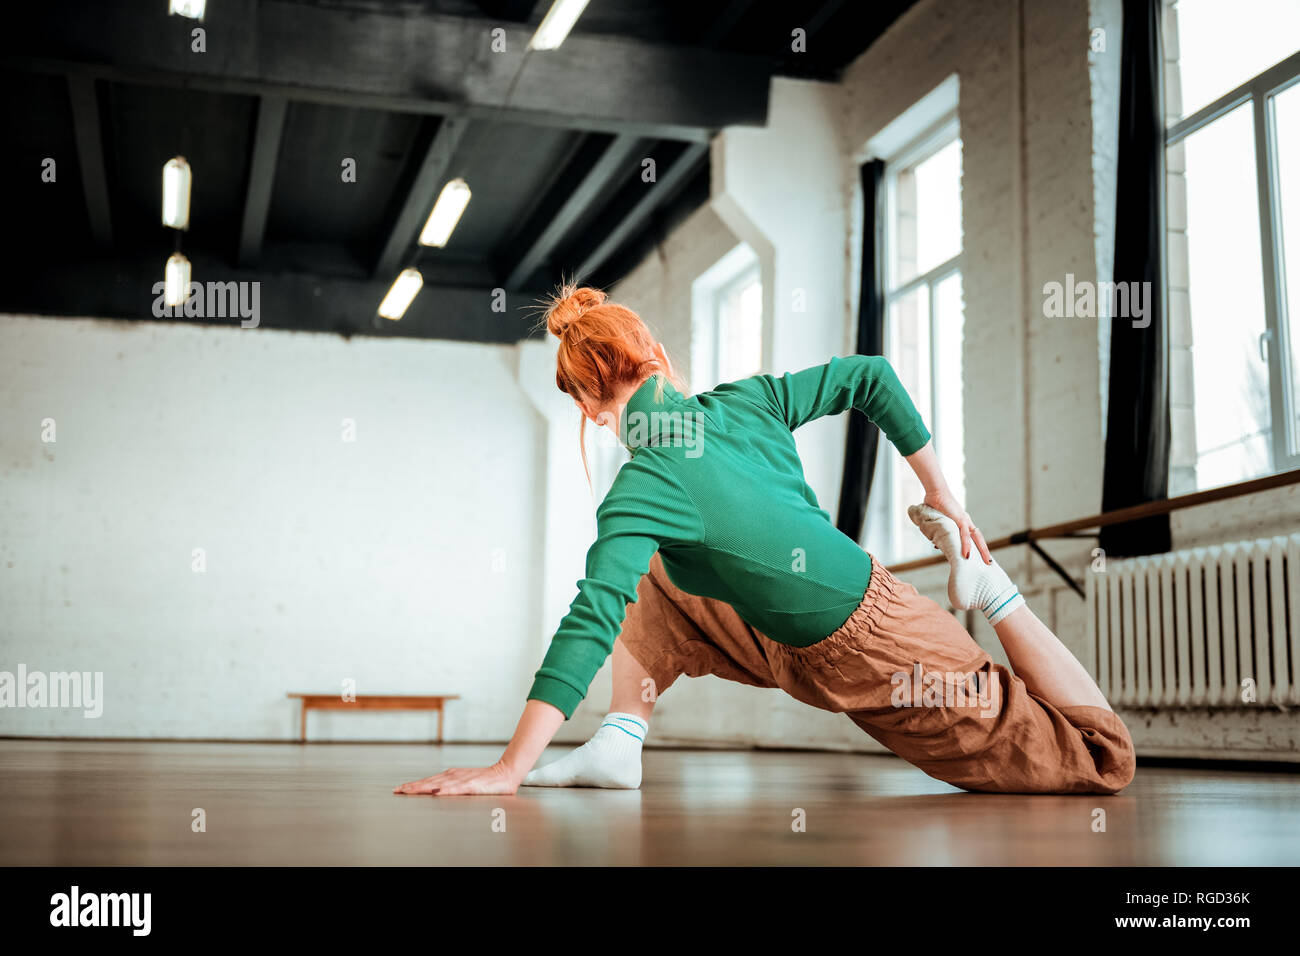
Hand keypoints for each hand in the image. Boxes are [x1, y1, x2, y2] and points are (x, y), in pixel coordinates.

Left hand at [394, 761, 520, 795]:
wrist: (506, 773)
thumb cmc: (487, 780)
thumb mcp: (466, 783)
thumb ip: (452, 787)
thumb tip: (436, 791)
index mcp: (452, 775)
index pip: (429, 781)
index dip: (414, 785)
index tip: (400, 789)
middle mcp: (454, 775)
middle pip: (429, 782)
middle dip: (413, 787)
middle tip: (398, 790)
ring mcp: (462, 780)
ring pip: (438, 785)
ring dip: (423, 788)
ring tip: (409, 791)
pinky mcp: (472, 785)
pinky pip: (456, 789)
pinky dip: (445, 790)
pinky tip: (437, 792)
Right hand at [922, 489, 992, 563]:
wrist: (935, 492)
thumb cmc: (934, 505)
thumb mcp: (938, 522)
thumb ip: (939, 532)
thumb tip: (936, 545)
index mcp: (962, 522)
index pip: (973, 536)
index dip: (978, 546)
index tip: (982, 557)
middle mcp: (966, 521)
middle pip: (979, 538)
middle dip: (984, 550)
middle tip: (989, 563)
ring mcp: (964, 520)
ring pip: (976, 537)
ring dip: (981, 550)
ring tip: (985, 561)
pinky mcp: (960, 519)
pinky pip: (965, 534)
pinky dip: (966, 545)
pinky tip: (967, 554)